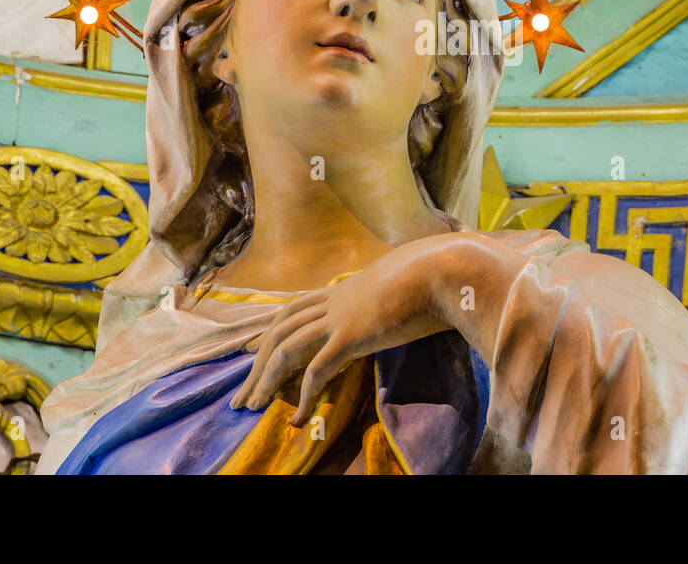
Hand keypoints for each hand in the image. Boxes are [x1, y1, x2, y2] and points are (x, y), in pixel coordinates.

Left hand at [229, 236, 451, 424]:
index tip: (252, 353)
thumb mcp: (402, 283)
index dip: (270, 331)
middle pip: (280, 329)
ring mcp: (340, 317)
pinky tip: (298, 417)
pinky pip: (318, 369)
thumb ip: (391, 295)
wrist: (443, 268)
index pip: (294, 309)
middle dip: (256, 364)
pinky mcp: (353, 334)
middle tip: (243, 396)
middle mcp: (334, 302)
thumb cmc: (434, 274)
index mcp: (344, 290)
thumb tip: (402, 304)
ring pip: (287, 348)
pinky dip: (304, 395)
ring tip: (253, 407)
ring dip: (266, 380)